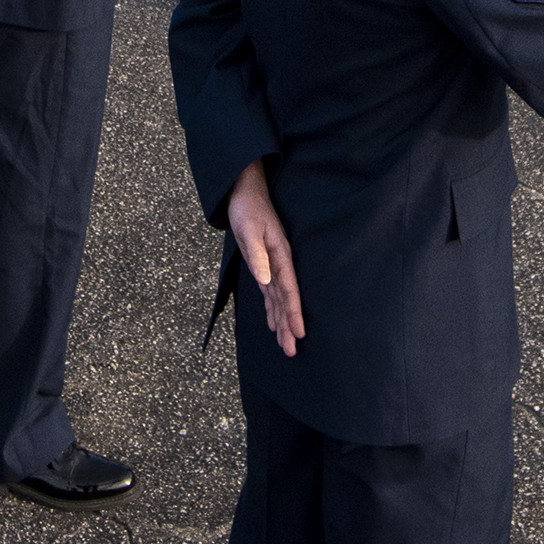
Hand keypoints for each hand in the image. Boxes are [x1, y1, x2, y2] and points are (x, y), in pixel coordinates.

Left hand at [227, 160, 302, 356]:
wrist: (245, 192)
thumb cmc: (247, 209)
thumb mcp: (249, 230)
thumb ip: (257, 255)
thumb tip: (264, 280)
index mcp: (280, 256)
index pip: (289, 291)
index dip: (293, 313)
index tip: (298, 333)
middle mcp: (279, 264)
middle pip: (285, 301)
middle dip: (288, 326)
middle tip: (291, 351)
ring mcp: (272, 265)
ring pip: (278, 300)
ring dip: (281, 322)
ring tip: (285, 345)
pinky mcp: (263, 265)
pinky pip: (270, 292)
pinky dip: (272, 309)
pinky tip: (273, 323)